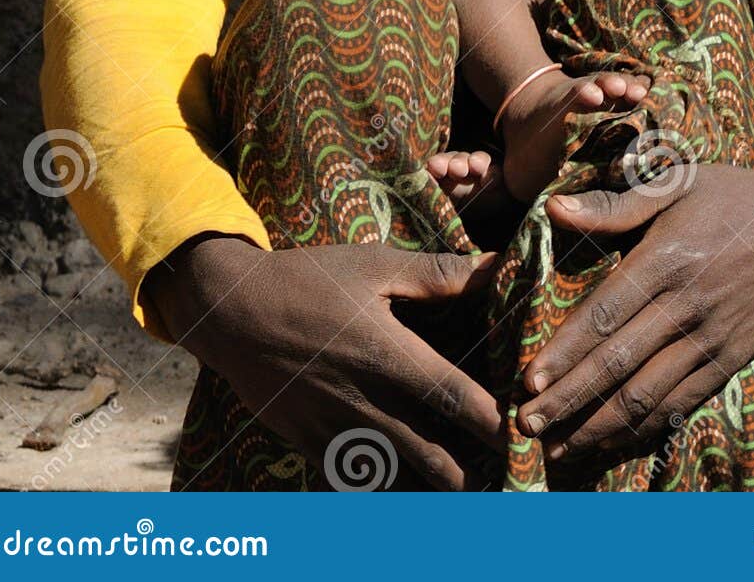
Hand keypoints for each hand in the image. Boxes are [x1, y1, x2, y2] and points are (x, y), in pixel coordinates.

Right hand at [145, 233, 501, 490]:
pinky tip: (405, 485)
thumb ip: (437, 273)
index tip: (522, 435)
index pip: (454, 398)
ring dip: (430, 485)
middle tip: (499, 474)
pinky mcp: (310, 445)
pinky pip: (356, 483)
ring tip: (461, 485)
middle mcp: (366, 401)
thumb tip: (495, 265)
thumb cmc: (309, 279)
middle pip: (434, 460)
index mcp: (388, 354)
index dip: (493, 423)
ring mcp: (335, 430)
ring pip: (398, 482)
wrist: (231, 311)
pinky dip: (385, 488)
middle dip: (471, 475)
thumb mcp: (374, 265)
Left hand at [515, 150, 753, 460]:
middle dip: (569, 399)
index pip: (605, 314)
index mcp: (666, 259)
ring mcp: (711, 338)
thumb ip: (614, 205)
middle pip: (618, 364)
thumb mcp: (675, 183)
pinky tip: (611, 437)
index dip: (566, 352)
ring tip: (559, 444)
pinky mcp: (731, 358)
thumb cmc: (731, 197)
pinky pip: (681, 401)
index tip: (530, 381)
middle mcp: (687, 305)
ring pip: (647, 394)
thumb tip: (554, 208)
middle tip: (527, 424)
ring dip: (599, 424)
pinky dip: (644, 425)